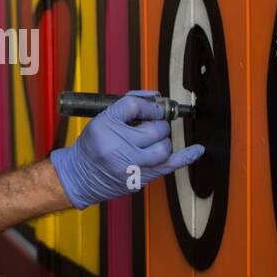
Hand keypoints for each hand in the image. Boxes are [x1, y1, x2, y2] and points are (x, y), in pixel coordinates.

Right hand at [50, 90, 203, 209]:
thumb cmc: (91, 147)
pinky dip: (186, 157)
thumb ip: (128, 105)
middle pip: (154, 128)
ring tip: (151, 141)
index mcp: (105, 127)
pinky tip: (198, 149)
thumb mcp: (101, 119)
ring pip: (163, 147)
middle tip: (150, 126)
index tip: (154, 106)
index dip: (148, 105)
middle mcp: (117, 147)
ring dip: (162, 140)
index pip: (134, 107)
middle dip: (156, 124)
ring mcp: (130, 166)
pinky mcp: (139, 178)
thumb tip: (157, 97)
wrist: (78, 177)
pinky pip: (169, 166)